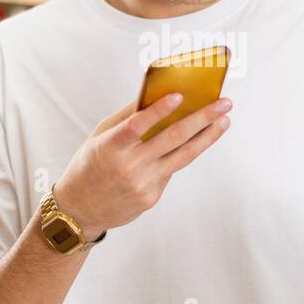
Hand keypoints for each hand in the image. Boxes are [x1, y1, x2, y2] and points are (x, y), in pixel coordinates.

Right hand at [52, 93, 231, 242]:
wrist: (79, 210)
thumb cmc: (90, 165)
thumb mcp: (100, 137)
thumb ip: (127, 117)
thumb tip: (156, 93)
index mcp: (111, 147)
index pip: (137, 125)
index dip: (159, 110)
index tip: (180, 95)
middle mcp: (129, 166)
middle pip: (172, 139)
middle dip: (202, 118)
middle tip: (224, 103)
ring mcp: (142, 184)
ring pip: (183, 156)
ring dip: (207, 136)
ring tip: (224, 120)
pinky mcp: (151, 197)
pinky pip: (170, 170)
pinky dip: (181, 154)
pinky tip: (193, 142)